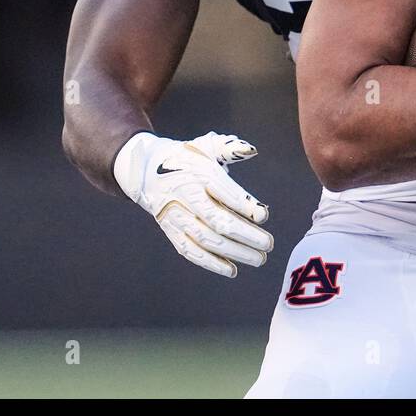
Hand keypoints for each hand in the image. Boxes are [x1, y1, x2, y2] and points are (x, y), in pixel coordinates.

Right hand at [113, 131, 273, 277]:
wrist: (146, 170)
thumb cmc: (187, 159)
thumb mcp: (206, 146)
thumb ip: (230, 148)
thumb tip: (251, 151)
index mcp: (198, 174)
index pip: (223, 192)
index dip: (244, 205)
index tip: (264, 215)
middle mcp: (185, 197)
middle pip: (217, 220)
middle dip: (245, 235)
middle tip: (268, 244)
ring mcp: (176, 217)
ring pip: (206, 240)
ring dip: (234, 252)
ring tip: (259, 259)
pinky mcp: (171, 231)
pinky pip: (190, 251)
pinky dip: (211, 263)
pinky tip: (232, 270)